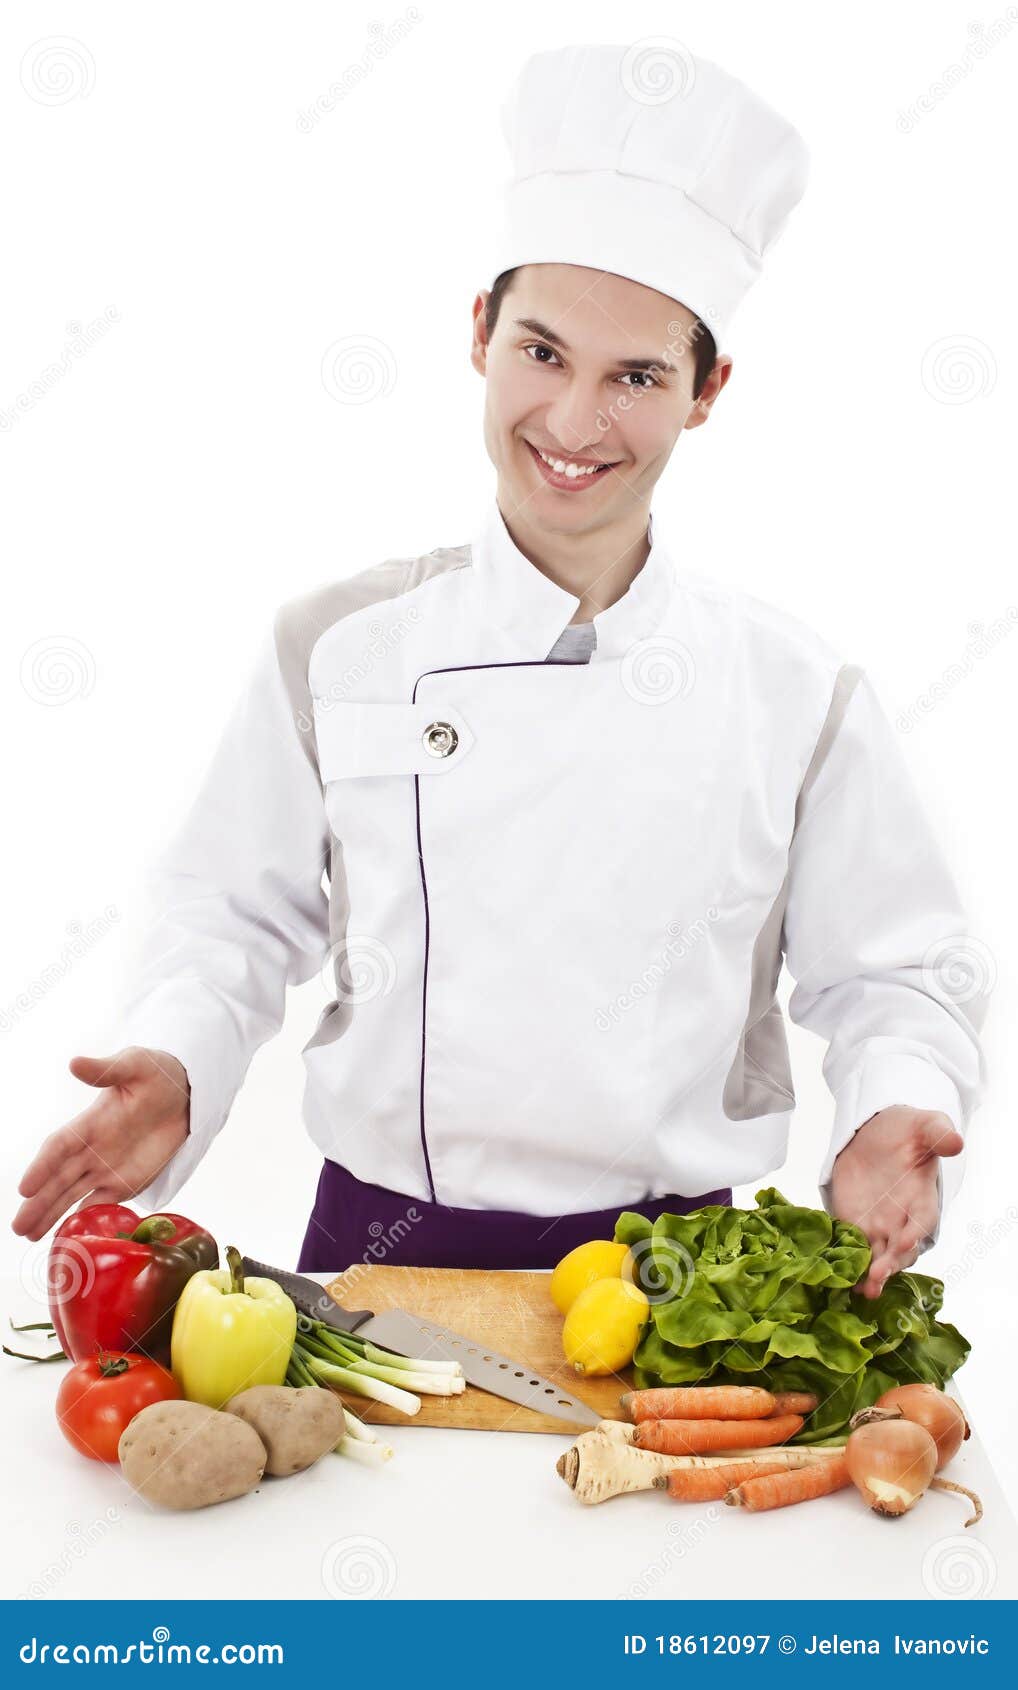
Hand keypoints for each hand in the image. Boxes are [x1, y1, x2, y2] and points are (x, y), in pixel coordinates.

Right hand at [12, 1048, 190, 1241]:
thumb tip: (74, 1063)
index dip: (42, 1167)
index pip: (59, 1147)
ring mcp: (106, 1169)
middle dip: (38, 1203)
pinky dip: (85, 1220)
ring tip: (29, 1236)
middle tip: (18, 1227)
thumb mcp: (136, 1065)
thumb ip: (106, 1069)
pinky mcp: (124, 1183)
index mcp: (90, 1122)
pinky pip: (101, 1205)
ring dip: (51, 1215)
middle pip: (59, 1179)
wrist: (187, 1093)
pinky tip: (69, 1238)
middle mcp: (92, 1149)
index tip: (24, 1188)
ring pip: (72, 1196)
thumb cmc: (158, 1073)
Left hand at [829, 1105, 962, 1297]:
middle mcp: (901, 1217)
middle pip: (899, 1249)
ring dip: (870, 1274)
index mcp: (921, 1197)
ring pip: (876, 1256)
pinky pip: (851, 1246)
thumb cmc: (906, 1131)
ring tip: (862, 1290)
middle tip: (878, 1277)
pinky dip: (847, 1262)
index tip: (905, 1243)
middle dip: (890, 1264)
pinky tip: (840, 1276)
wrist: (875, 1132)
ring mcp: (877, 1223)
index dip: (915, 1234)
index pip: (922, 1221)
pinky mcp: (852, 1221)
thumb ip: (938, 1133)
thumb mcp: (924, 1126)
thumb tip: (956, 1141)